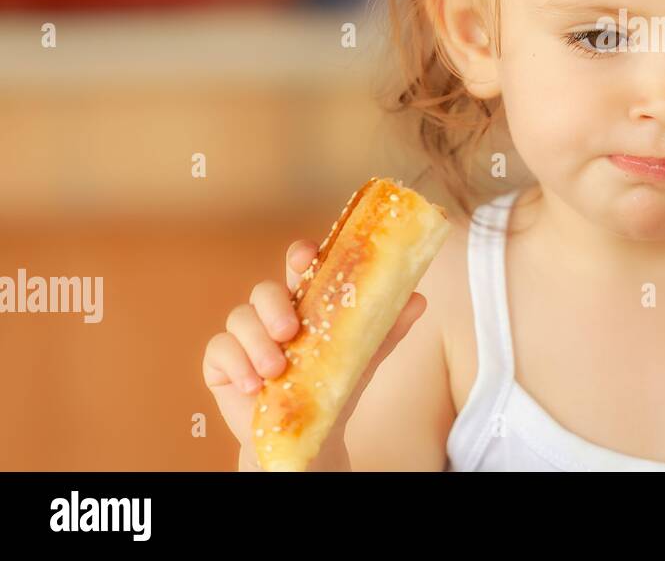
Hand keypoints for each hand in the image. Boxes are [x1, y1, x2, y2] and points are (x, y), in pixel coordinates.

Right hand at [202, 239, 426, 469]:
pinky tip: (254, 387)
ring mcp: (245, 336)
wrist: (308, 436)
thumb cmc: (333, 386)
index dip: (300, 254)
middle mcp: (273, 312)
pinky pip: (219, 349)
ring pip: (239, 317)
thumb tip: (419, 298)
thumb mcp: (363, 355)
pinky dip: (237, 365)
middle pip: (264, 289)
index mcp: (307, 301)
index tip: (305, 256)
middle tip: (290, 332)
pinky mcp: (222, 362)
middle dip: (274, 306)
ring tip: (276, 372)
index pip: (300, 265)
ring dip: (257, 343)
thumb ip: (388, 327)